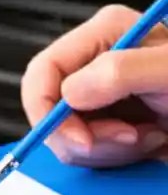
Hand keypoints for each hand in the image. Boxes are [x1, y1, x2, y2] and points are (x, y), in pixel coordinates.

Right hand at [23, 5, 167, 166]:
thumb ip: (120, 73)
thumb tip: (70, 92)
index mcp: (105, 36)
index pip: (43, 72)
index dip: (48, 110)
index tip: (79, 138)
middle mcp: (96, 65)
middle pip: (52, 111)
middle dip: (86, 136)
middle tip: (131, 139)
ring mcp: (103, 98)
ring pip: (68, 137)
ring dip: (107, 149)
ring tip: (150, 138)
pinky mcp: (111, 125)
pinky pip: (89, 152)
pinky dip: (116, 158)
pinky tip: (148, 145)